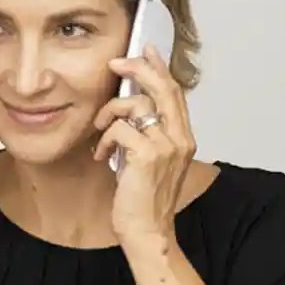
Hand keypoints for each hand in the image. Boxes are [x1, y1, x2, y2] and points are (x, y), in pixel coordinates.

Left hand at [92, 45, 196, 245]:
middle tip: (116, 62)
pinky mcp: (147, 155)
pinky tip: (102, 155)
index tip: (145, 51)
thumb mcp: (148, 162)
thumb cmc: (144, 201)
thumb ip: (146, 136)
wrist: (148, 232)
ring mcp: (166, 146)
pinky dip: (105, 138)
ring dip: (110, 113)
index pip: (174, 93)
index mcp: (183, 138)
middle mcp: (180, 138)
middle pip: (163, 87)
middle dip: (139, 68)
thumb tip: (128, 114)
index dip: (159, 68)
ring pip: (137, 104)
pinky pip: (120, 128)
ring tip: (101, 131)